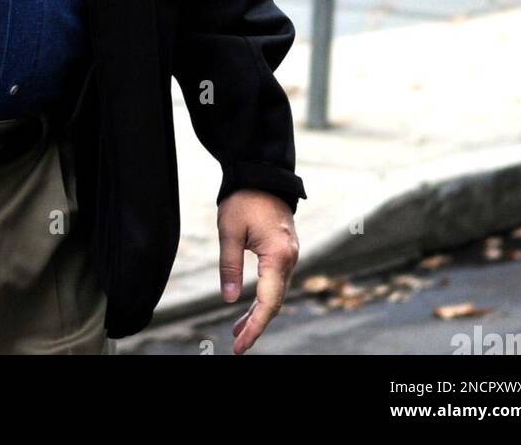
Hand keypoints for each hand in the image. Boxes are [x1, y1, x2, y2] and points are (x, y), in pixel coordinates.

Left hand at [216, 189, 298, 354]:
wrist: (261, 174)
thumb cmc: (244, 199)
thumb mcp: (229, 231)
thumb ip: (229, 266)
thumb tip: (229, 299)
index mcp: (278, 255)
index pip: (269, 302)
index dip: (255, 327)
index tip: (239, 345)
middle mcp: (290, 258)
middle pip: (276, 302)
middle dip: (256, 325)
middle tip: (237, 344)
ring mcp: (290, 255)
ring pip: (277, 293)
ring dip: (259, 313)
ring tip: (237, 331)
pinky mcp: (285, 251)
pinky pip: (276, 282)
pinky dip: (264, 298)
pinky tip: (249, 307)